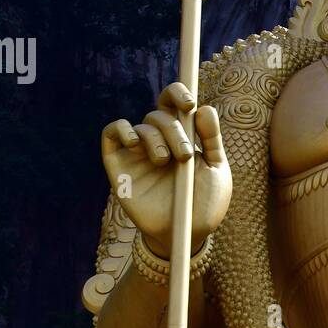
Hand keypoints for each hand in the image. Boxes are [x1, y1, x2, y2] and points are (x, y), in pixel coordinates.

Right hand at [101, 83, 231, 257]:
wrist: (187, 234)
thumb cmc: (205, 203)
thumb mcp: (216, 169)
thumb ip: (212, 138)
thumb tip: (204, 107)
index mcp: (183, 136)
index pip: (174, 103)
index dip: (177, 93)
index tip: (188, 103)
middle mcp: (159, 140)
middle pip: (159, 115)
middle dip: (174, 130)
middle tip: (184, 155)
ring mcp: (137, 153)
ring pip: (141, 126)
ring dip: (156, 139)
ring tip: (165, 162)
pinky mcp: (118, 166)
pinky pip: (110, 134)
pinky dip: (121, 130)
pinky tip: (135, 142)